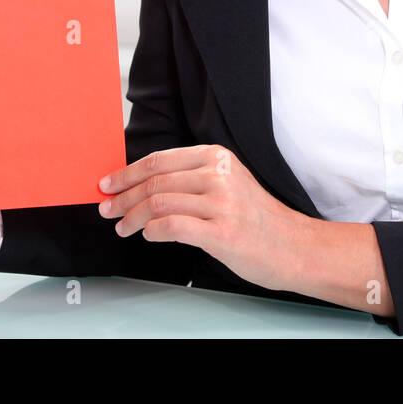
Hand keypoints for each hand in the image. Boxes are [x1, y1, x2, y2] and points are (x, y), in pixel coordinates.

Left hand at [97, 144, 309, 292]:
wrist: (294, 247)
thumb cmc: (257, 220)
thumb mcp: (228, 183)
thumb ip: (192, 178)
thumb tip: (143, 185)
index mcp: (217, 157)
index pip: (160, 160)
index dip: (128, 173)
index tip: (110, 184)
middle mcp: (219, 174)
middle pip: (155, 181)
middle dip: (124, 197)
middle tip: (108, 209)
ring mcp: (222, 202)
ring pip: (158, 203)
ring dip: (133, 218)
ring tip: (124, 227)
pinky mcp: (222, 232)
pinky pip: (172, 227)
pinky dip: (153, 232)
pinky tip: (149, 236)